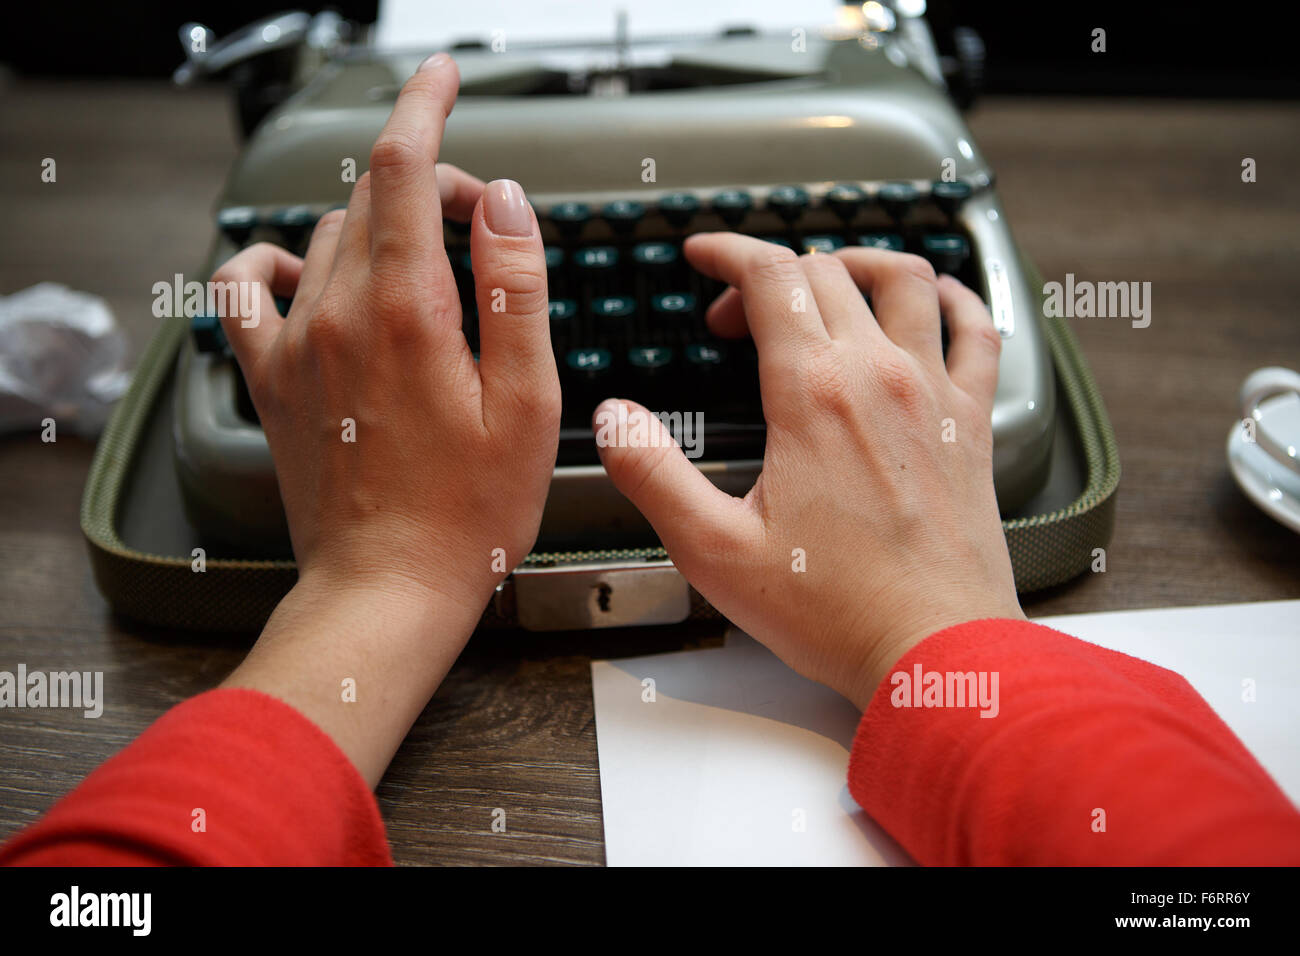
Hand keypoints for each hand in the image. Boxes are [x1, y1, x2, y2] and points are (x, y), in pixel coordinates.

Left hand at [215, 54, 559, 783]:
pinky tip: (310, 277)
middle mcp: (338, 313)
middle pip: (374, 197)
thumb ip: (516, 291)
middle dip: (433, 186)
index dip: (425, 107)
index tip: (442, 76)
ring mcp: (295, 345)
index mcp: (407, 312)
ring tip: (430, 271)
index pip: (404, 169)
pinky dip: (276, 261)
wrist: (389, 588)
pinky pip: (244, 288)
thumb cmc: (470, 512)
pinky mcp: (272, 379)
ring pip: (328, 234)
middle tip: (485, 228)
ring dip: (381, 225)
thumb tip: (504, 204)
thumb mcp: (529, 404)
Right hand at [594, 236, 1023, 709]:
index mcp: (812, 395)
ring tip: (824, 282)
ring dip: (856, 263)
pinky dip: (953, 299)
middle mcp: (879, 376)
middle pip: (826, 271)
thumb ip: (653, 474)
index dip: (729, 250)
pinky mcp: (971, 423)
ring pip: (905, 280)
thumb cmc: (834, 610)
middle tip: (737, 319)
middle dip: (770, 275)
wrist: (934, 651)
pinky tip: (934, 303)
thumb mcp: (714, 551)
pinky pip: (978, 329)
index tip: (703, 253)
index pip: (771, 276)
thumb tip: (614, 417)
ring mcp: (934, 394)